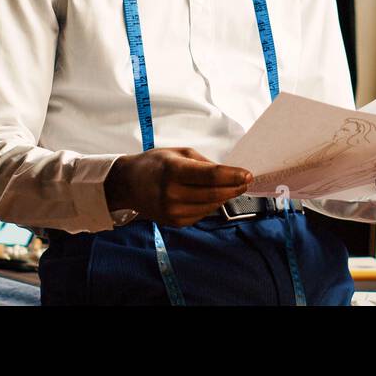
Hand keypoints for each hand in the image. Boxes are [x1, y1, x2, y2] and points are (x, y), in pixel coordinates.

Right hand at [104, 147, 250, 227]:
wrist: (128, 184)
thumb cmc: (154, 164)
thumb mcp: (178, 153)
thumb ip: (204, 163)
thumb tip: (228, 173)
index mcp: (174, 171)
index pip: (211, 176)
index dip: (233, 176)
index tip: (248, 174)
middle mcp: (172, 194)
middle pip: (215, 193)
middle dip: (235, 187)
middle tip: (245, 181)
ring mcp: (172, 211)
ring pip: (211, 206)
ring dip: (225, 197)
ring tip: (232, 187)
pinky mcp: (174, 222)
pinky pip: (202, 214)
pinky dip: (211, 205)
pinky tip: (212, 196)